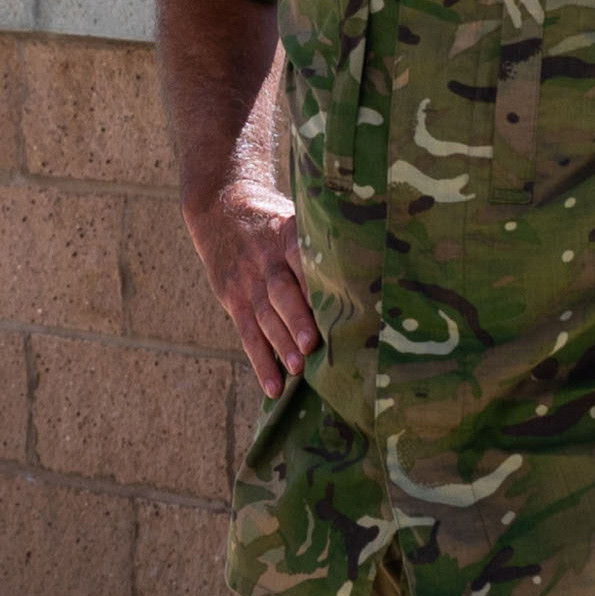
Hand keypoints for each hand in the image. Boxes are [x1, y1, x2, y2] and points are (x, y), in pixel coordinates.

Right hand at [186, 174, 319, 398]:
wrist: (220, 209)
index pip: (301, 258)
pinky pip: (247, 334)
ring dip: (279, 344)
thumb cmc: (275, 223)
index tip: (336, 304)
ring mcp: (246, 282)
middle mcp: (265, 259)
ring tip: (296, 369)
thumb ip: (323, 245)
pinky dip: (260, 361)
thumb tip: (374, 272)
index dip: (315, 282)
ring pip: (263, 316)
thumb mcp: (295, 218)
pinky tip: (273, 386)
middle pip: (280, 291)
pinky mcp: (234, 300)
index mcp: (287, 235)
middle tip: (312, 344)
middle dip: (296, 319)